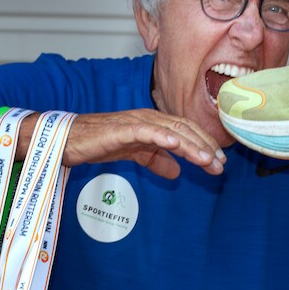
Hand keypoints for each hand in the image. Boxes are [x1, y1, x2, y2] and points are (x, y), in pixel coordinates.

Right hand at [61, 109, 225, 178]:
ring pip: (170, 130)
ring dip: (191, 145)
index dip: (204, 144)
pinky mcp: (120, 129)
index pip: (186, 131)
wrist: (68, 140)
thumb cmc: (98, 143)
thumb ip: (154, 159)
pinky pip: (145, 131)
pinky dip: (162, 136)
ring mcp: (135, 122)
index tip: (218, 162)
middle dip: (205, 146)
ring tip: (206, 159)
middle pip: (184, 129)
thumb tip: (176, 171)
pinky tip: (175, 145)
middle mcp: (147, 118)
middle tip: (220, 164)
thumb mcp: (133, 154)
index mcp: (152, 123)